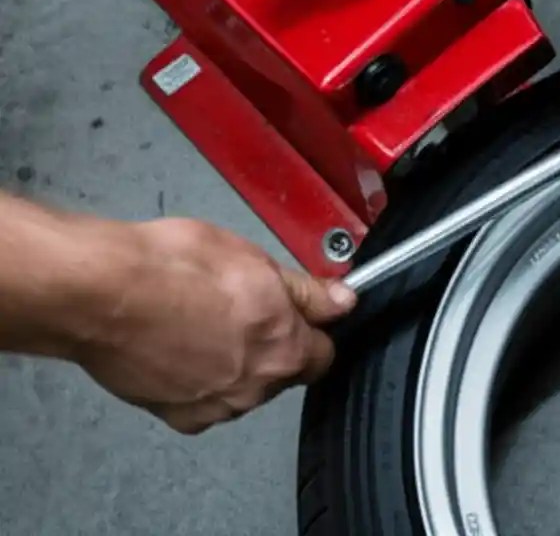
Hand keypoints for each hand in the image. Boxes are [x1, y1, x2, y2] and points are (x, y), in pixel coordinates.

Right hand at [74, 218, 356, 433]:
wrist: (102, 293)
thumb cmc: (174, 269)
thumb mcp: (255, 261)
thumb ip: (304, 290)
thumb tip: (341, 301)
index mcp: (286, 351)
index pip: (324, 354)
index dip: (311, 330)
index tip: (297, 313)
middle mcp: (255, 389)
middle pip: (280, 372)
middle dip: (268, 343)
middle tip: (237, 306)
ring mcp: (213, 407)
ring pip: (239, 386)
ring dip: (229, 361)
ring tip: (198, 319)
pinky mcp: (174, 415)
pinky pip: (199, 398)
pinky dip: (193, 377)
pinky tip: (174, 343)